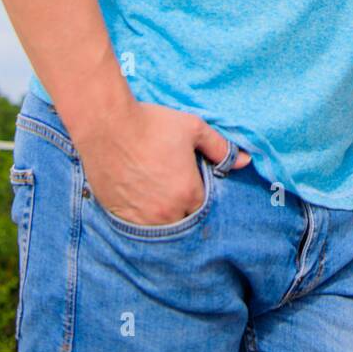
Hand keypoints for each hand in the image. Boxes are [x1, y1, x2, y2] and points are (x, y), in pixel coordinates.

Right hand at [76, 98, 251, 225]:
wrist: (107, 125)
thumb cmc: (152, 124)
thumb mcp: (193, 129)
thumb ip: (220, 148)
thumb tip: (245, 161)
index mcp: (189, 193)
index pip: (203, 206)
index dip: (197, 192)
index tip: (189, 179)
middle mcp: (167, 212)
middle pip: (182, 219)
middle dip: (181, 206)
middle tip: (171, 186)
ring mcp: (141, 218)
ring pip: (159, 227)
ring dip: (161, 214)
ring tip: (155, 192)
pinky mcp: (119, 216)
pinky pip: (136, 226)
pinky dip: (140, 216)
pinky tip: (138, 196)